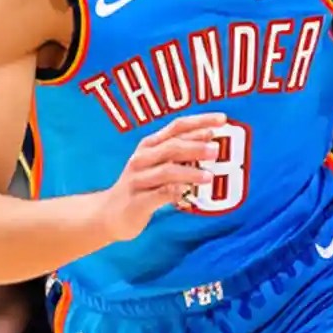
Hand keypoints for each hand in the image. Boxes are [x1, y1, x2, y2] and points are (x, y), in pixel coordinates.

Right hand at [99, 112, 226, 241]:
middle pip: (172, 146)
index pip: (177, 126)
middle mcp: (143, 158)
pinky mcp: (137, 202)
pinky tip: (187, 193)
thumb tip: (212, 139)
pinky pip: (158, 195)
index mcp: (150, 144)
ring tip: (209, 176)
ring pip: (166, 171)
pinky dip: (173, 192)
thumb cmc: (142, 185)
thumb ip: (181, 151)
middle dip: (195, 146)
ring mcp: (138, 180)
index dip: (199, 121)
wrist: (110, 213)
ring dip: (189, 172)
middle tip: (216, 149)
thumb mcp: (158, 162)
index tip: (222, 119)